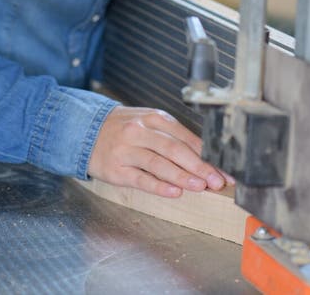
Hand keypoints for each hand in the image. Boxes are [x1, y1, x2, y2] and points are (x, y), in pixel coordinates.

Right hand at [88, 105, 232, 196]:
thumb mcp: (148, 124)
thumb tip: (203, 159)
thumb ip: (173, 138)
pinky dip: (159, 186)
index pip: (184, 136)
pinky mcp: (116, 169)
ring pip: (158, 163)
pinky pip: (140, 178)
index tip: (223, 169)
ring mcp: (126, 150)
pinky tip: (174, 192)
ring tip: (200, 187)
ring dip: (182, 176)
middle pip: (173, 149)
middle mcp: (139, 131)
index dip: (206, 154)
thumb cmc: (124, 128)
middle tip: (217, 181)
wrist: (86, 130)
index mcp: (152, 118)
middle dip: (199, 166)